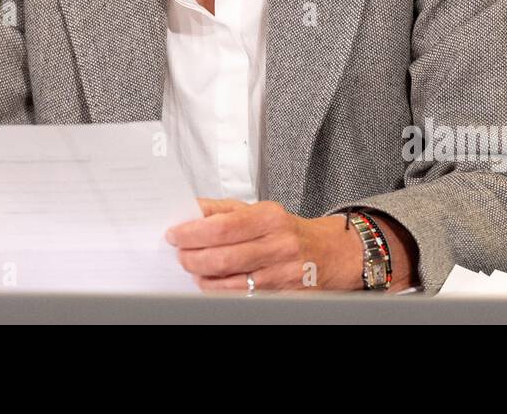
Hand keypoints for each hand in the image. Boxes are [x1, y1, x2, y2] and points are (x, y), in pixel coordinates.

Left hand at [165, 198, 365, 291]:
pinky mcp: (282, 295)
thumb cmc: (289, 231)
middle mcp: (278, 245)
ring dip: (203, 277)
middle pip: (223, 257)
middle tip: (180, 255)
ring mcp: (281, 274)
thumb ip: (222, 209)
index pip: (222, 226)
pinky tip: (212, 283)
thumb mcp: (259, 210)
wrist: (330, 254)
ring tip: (194, 269)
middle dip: (192, 258)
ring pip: (230, 282)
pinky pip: (243, 296)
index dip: (193, 232)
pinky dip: (220, 291)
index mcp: (269, 218)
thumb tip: (189, 209)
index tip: (175, 234)